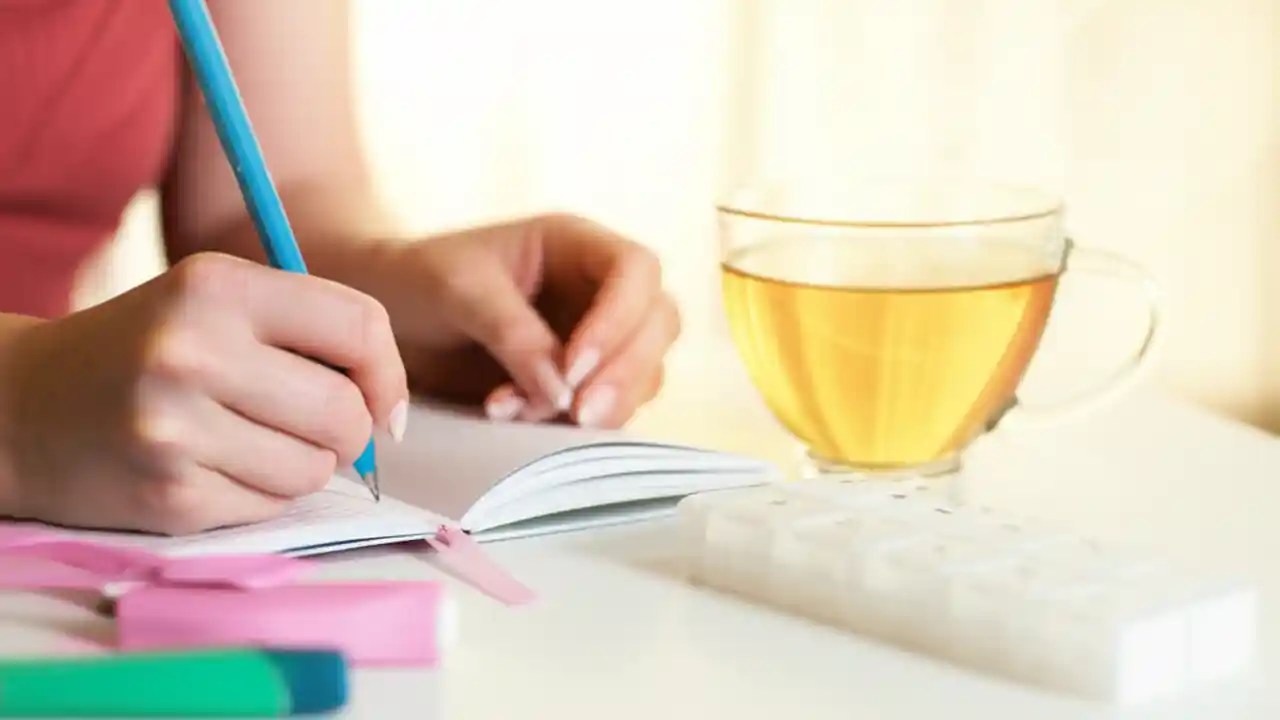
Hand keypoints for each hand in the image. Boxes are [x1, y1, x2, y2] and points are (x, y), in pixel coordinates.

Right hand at [0, 253, 407, 533]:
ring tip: (247, 441)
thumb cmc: (145, 350)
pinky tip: (212, 468)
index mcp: (215, 286)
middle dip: (349, 430)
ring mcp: (175, 430)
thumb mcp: (213, 302)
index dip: (387, 372)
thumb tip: (389, 408)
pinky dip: (260, 493)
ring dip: (302, 464)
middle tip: (312, 426)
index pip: (358, 326)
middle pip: (346, 413)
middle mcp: (192, 352)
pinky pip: (271, 506)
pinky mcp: (167, 497)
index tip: (381, 400)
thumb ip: (307, 330)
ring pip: (315, 469)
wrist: (22, 408)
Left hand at [348, 214, 679, 428]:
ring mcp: (597, 338)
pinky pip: (606, 406)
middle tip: (577, 413)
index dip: (620, 318)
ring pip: (645, 372)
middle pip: (659, 324)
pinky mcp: (581, 382)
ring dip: (600, 404)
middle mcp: (599, 289)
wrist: (386, 314)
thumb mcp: (459, 290)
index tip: (574, 364)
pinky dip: (571, 423)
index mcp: (577, 244)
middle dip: (626, 372)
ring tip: (520, 412)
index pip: (637, 271)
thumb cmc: (418, 279)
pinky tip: (512, 416)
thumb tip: (562, 389)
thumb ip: (513, 333)